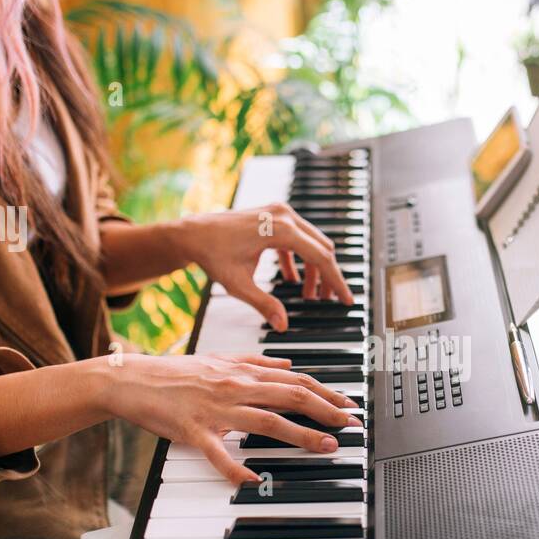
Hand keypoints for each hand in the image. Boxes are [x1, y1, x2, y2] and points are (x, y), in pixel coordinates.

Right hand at [100, 353, 360, 483]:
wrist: (132, 380)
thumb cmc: (175, 373)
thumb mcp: (220, 358)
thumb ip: (256, 361)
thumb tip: (288, 362)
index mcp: (243, 372)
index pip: (295, 380)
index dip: (326, 393)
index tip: (349, 405)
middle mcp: (235, 387)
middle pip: (291, 396)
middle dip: (327, 411)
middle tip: (352, 425)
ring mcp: (216, 409)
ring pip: (267, 420)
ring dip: (301, 435)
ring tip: (326, 446)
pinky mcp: (193, 430)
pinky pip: (217, 452)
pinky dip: (236, 467)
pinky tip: (254, 480)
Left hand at [172, 203, 353, 331]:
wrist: (193, 234)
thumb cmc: (212, 254)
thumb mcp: (239, 285)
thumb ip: (264, 305)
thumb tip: (283, 325)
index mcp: (281, 229)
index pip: (320, 257)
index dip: (335, 281)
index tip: (345, 299)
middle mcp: (284, 215)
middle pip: (322, 248)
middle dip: (327, 277)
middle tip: (331, 301)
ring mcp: (280, 212)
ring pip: (312, 243)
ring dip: (313, 269)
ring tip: (309, 296)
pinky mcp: (274, 216)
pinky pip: (297, 239)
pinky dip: (299, 260)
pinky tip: (292, 281)